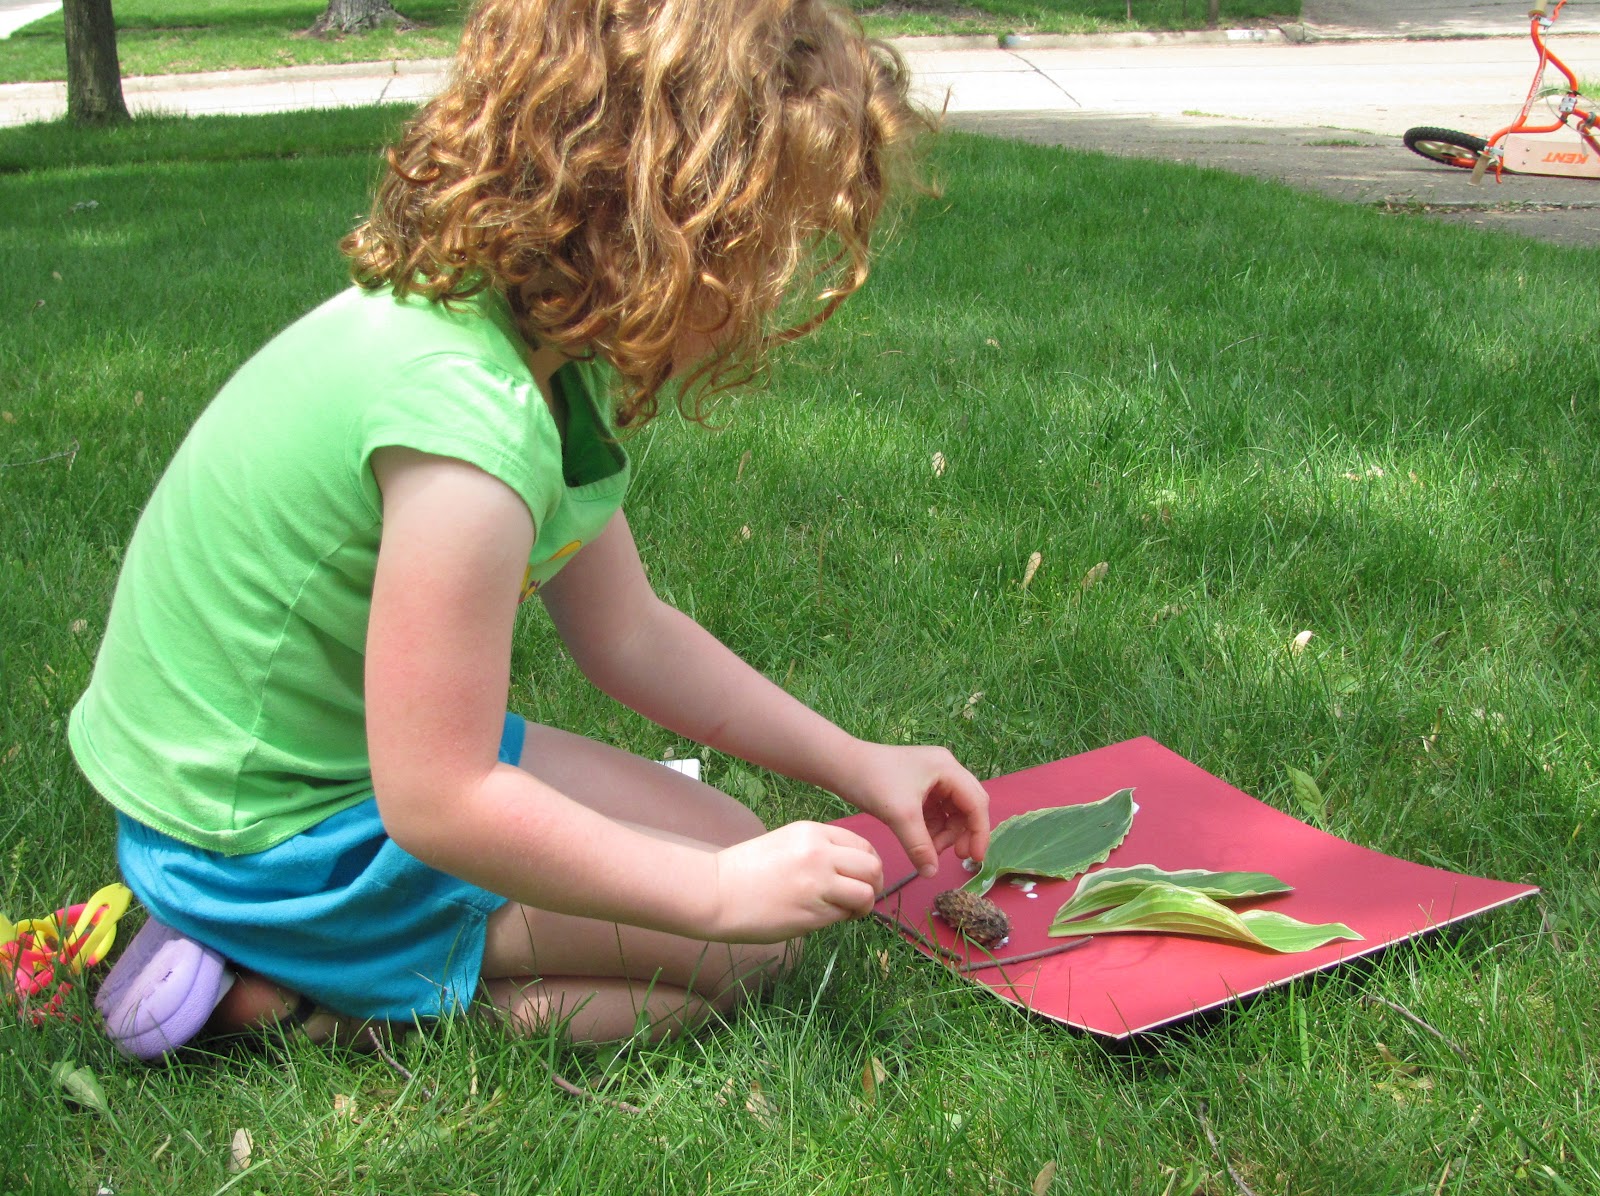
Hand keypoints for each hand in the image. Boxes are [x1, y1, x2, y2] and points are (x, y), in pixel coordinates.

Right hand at [705, 822, 883, 942]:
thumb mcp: (787, 843)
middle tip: (861, 897)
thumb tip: (853, 870)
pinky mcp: (812, 913)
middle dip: (874, 884)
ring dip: (863, 905)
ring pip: (866, 893)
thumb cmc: (747, 871)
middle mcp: (819, 853)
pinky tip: (825, 917)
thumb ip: (820, 850)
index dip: (868, 864)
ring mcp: (818, 883)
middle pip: (872, 867)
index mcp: (812, 832)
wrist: (717, 893)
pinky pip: (844, 914)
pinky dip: (843, 918)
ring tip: (847, 911)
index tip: (860, 877)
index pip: (863, 845)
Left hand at [837, 744, 990, 878]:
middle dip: (963, 833)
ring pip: (952, 812)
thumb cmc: (873, 782)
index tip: (975, 858)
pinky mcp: (919, 788)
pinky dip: (933, 829)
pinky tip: (922, 842)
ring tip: (930, 850)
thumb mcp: (900, 815)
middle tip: (955, 857)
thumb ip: (919, 846)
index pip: (976, 802)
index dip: (979, 832)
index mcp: (947, 768)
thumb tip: (931, 874)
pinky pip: (936, 812)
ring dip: (945, 834)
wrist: (841, 766)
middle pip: (968, 806)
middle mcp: (945, 770)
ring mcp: (932, 779)